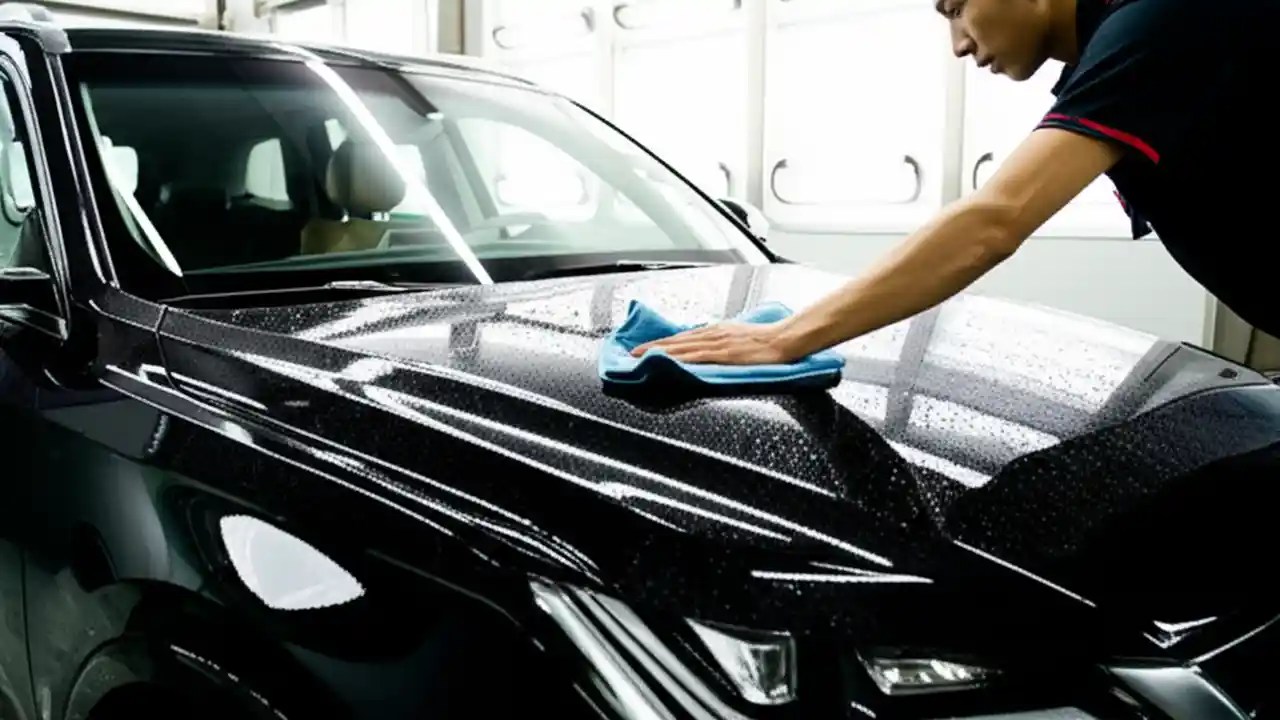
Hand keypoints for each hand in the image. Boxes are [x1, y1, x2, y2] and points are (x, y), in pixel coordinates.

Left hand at [629, 321, 799, 364]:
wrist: (784, 339)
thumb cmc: (766, 340)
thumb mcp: (738, 337)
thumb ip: (721, 343)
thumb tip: (705, 350)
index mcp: (716, 331)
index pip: (682, 337)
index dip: (661, 342)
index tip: (644, 347)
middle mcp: (713, 333)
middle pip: (677, 340)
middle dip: (653, 346)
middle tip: (632, 353)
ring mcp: (718, 342)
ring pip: (682, 346)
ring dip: (660, 351)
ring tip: (641, 357)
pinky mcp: (726, 353)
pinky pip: (698, 355)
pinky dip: (680, 357)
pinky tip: (668, 360)